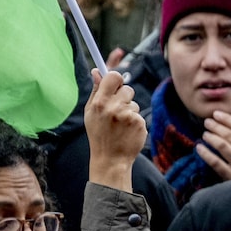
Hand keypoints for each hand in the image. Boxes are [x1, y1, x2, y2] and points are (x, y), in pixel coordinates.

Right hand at [83, 65, 146, 188]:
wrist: (111, 159)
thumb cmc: (99, 133)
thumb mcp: (91, 112)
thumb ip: (96, 91)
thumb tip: (96, 71)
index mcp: (100, 102)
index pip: (114, 76)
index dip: (115, 79)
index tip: (114, 84)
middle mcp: (115, 107)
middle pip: (127, 88)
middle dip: (123, 96)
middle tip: (116, 109)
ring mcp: (129, 115)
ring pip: (134, 103)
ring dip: (129, 110)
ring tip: (121, 124)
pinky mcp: (140, 124)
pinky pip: (139, 115)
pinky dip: (134, 121)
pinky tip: (127, 131)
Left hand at [195, 110, 230, 182]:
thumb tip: (229, 127)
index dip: (227, 119)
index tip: (216, 114)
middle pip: (230, 135)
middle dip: (216, 126)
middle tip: (207, 122)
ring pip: (222, 145)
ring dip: (211, 137)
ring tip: (205, 134)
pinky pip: (215, 162)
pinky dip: (205, 153)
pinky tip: (199, 148)